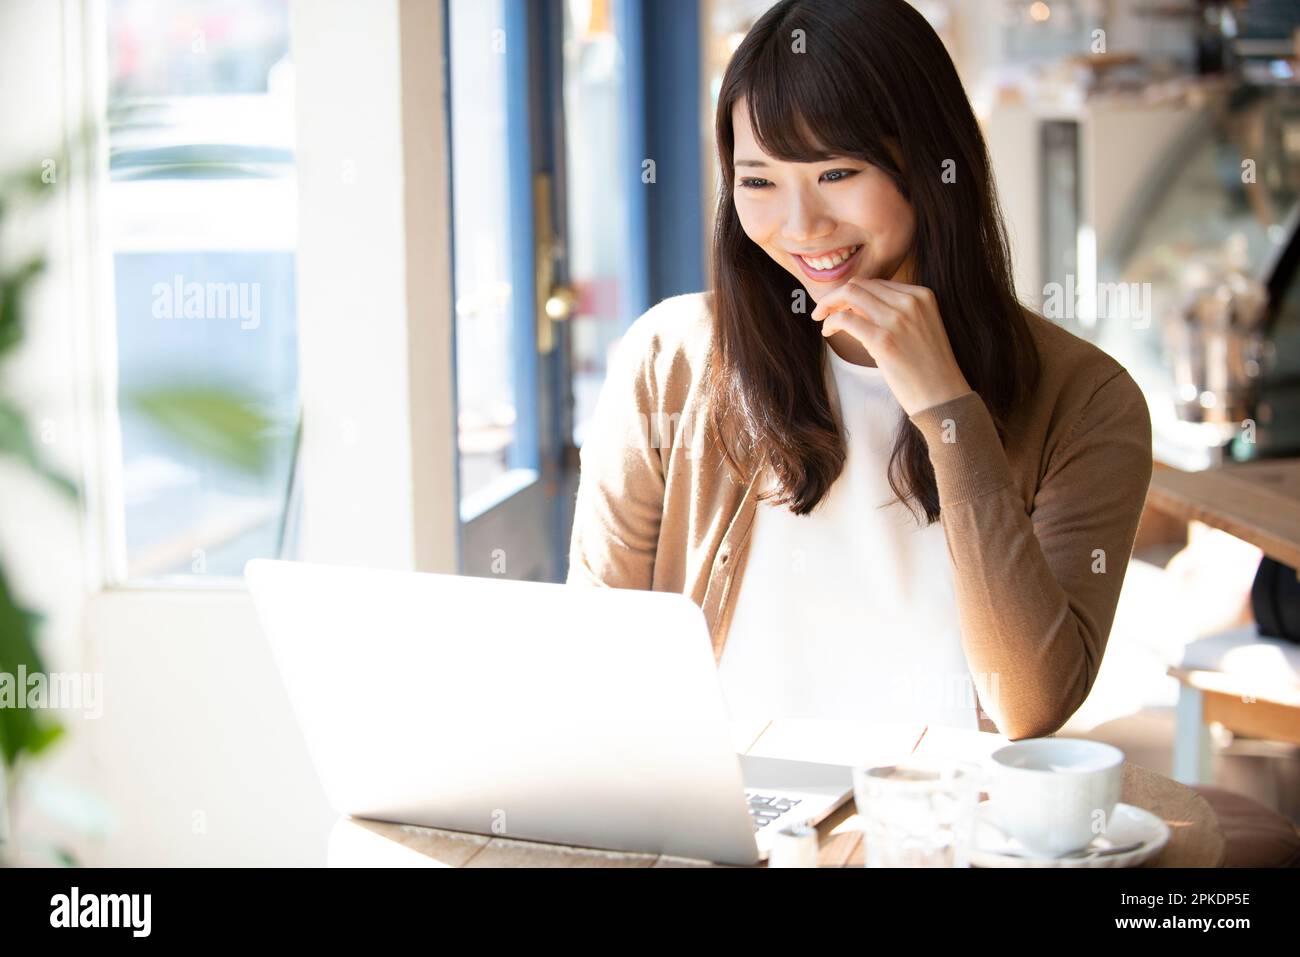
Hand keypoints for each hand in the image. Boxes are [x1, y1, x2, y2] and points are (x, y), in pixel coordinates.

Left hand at [810, 278, 972, 415]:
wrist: (943, 395)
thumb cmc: (929, 368)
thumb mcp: (919, 328)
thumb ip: (895, 312)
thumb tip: (857, 307)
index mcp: (922, 295)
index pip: (876, 283)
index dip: (853, 294)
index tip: (841, 307)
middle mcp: (910, 301)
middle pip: (860, 285)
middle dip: (837, 295)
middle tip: (824, 311)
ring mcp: (896, 319)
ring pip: (849, 294)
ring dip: (829, 305)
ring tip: (823, 319)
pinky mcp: (883, 339)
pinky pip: (844, 319)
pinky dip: (830, 322)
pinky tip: (828, 333)